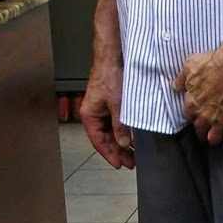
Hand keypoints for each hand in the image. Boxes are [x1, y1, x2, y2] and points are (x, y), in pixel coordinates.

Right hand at [79, 54, 132, 168]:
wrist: (113, 58)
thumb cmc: (109, 76)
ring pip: (111, 132)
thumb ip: (120, 125)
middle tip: (130, 163)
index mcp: (89, 115)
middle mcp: (94, 114)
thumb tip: (124, 142)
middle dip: (117, 151)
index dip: (109, 154)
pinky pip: (116, 124)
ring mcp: (102, 110)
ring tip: (133, 155)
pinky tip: (133, 139)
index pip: (98, 141)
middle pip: (105, 139)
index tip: (119, 164)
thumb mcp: (117, 105)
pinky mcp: (111, 105)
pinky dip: (124, 132)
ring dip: (122, 143)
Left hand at [173, 46, 222, 149]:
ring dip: (214, 140)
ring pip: (213, 139)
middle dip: (202, 132)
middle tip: (205, 132)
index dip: (193, 118)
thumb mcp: (190, 65)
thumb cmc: (212, 64)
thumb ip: (181, 78)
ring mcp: (220, 121)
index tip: (196, 118)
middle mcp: (204, 116)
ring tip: (216, 140)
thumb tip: (175, 85)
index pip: (189, 117)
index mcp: (192, 103)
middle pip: (200, 131)